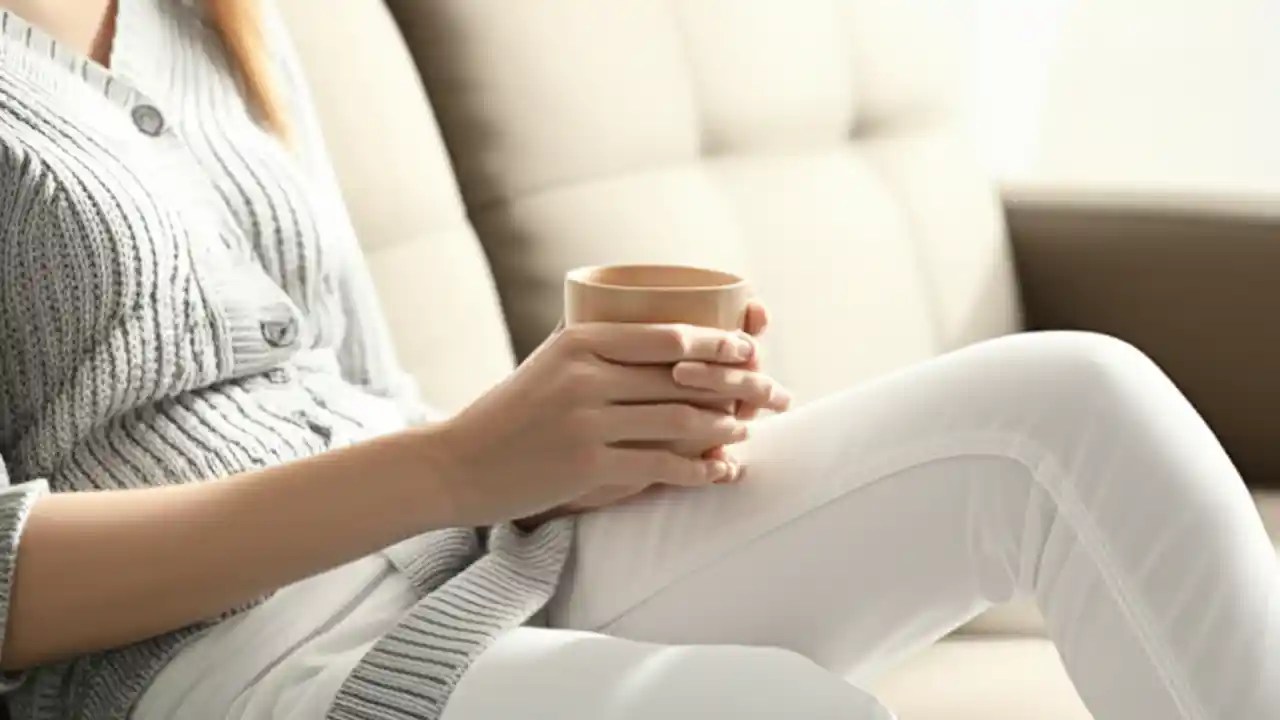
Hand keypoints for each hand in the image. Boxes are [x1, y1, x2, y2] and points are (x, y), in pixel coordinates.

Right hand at [434, 321, 790, 526]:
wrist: (458, 464)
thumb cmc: (510, 413)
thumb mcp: (547, 362)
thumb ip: (593, 341)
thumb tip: (654, 327)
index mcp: (581, 342)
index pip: (670, 335)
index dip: (721, 343)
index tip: (752, 350)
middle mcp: (586, 377)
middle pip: (684, 378)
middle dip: (741, 387)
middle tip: (775, 394)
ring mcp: (587, 423)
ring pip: (680, 421)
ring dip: (726, 427)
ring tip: (747, 430)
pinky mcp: (586, 467)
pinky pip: (661, 467)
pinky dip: (700, 470)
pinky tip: (722, 471)